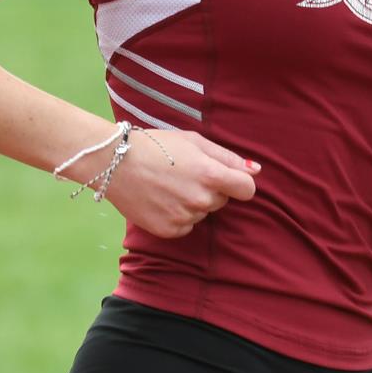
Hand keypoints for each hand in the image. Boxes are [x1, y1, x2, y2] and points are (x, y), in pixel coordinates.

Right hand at [106, 130, 261, 237]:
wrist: (115, 162)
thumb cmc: (156, 145)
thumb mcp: (194, 141)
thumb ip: (228, 157)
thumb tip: (256, 171)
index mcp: (211, 175)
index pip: (247, 189)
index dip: (240, 183)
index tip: (228, 179)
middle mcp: (200, 199)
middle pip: (222, 200)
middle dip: (210, 189)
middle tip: (184, 174)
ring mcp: (184, 217)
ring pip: (202, 213)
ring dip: (193, 202)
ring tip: (169, 185)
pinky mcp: (168, 230)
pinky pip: (186, 226)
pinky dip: (178, 216)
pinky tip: (161, 199)